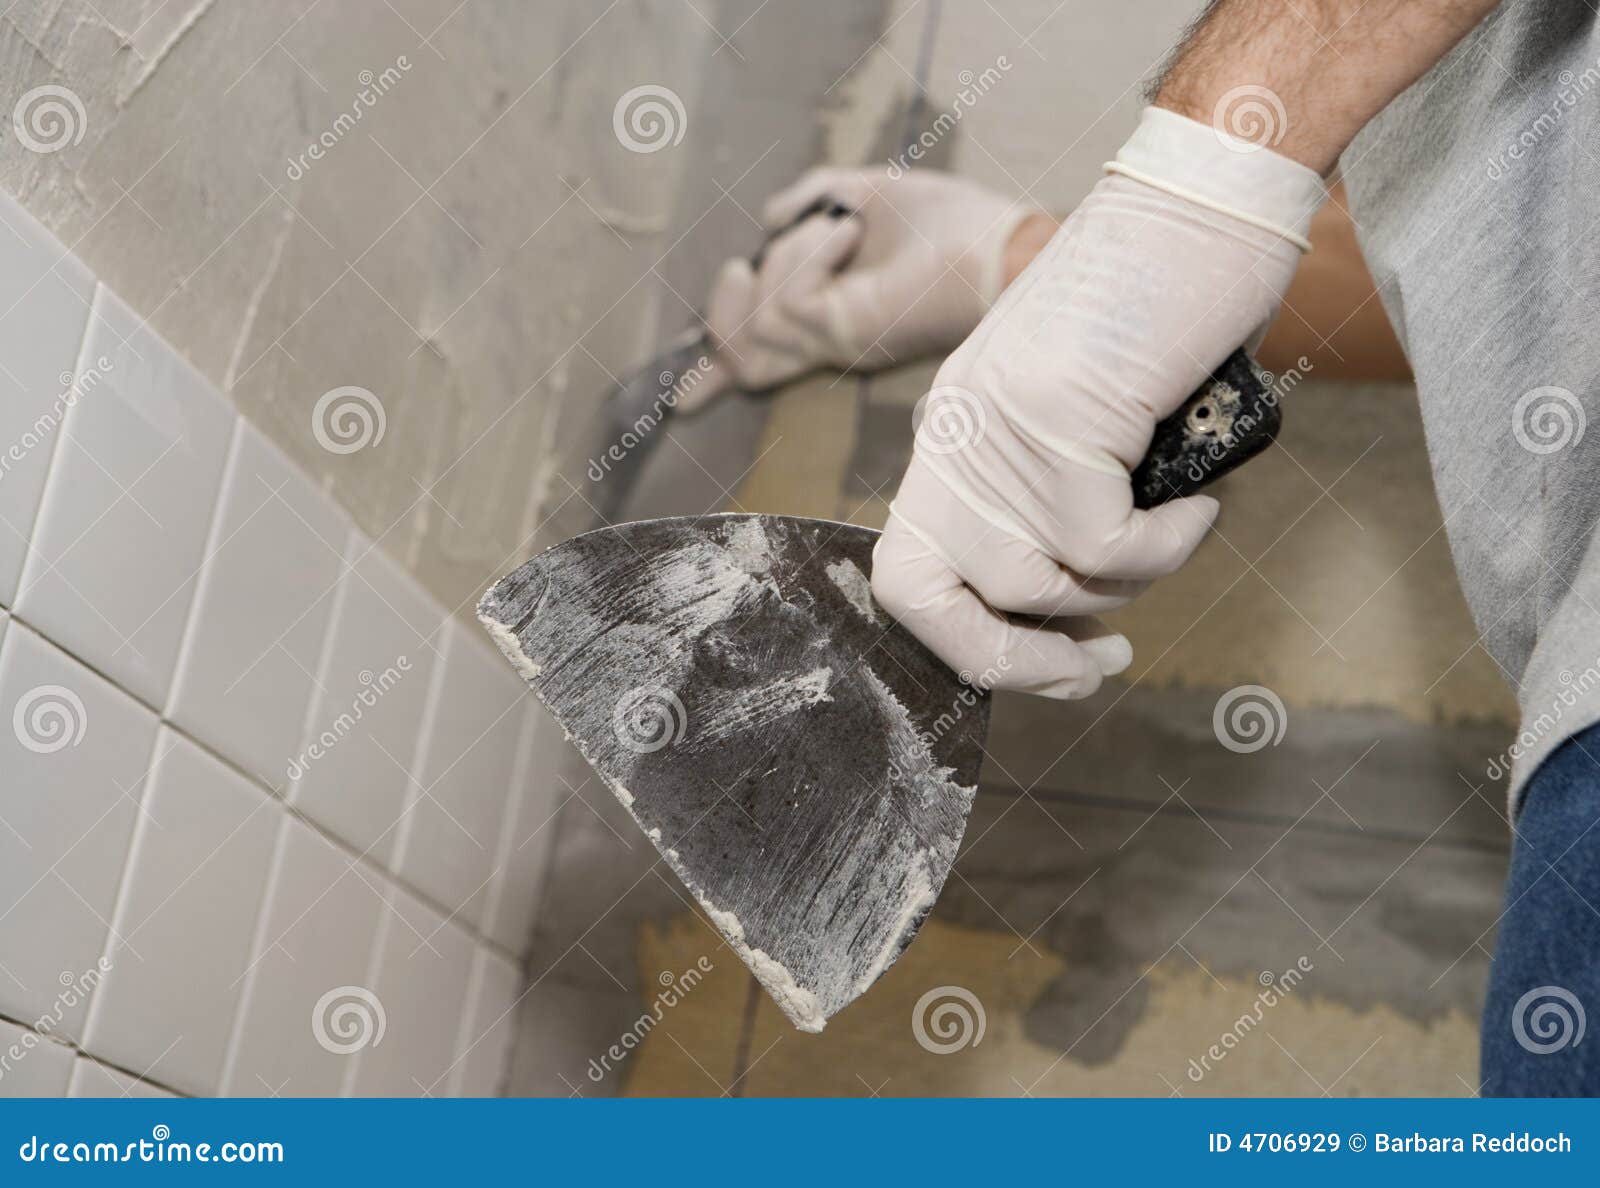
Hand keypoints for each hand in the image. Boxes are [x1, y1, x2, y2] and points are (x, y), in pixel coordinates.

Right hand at [703, 167, 1037, 392]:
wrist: (1003, 248)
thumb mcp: (868, 193)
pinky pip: (786, 302)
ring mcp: (836, 343)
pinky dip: (806, 254)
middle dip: (723, 310)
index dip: (714, 378)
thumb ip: (814, 198)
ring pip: (755, 322)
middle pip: (740, 357)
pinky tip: (848, 235)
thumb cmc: (954, 224)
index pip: (762, 361)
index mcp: (832, 319)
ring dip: (784, 260)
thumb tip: (766, 220)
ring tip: (837, 233)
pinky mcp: (847, 334)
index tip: (679, 399)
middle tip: (741, 268)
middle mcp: (829, 342)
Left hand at [871, 107, 1325, 697]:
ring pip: (1038, 584)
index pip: (904, 579)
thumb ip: (1052, 488)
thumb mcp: (1080, 408)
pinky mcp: (1060, 417)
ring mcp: (999, 426)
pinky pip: (1108, 548)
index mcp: (950, 433)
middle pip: (945, 603)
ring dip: (1122, 585)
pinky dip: (1169, 545)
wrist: (1203, 198)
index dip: (966, 644)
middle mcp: (955, 434)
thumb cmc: (1162, 302)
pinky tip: (1200, 503)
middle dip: (1024, 662)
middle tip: (1099, 663)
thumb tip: (1073, 595)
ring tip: (1172, 526)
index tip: (1046, 658)